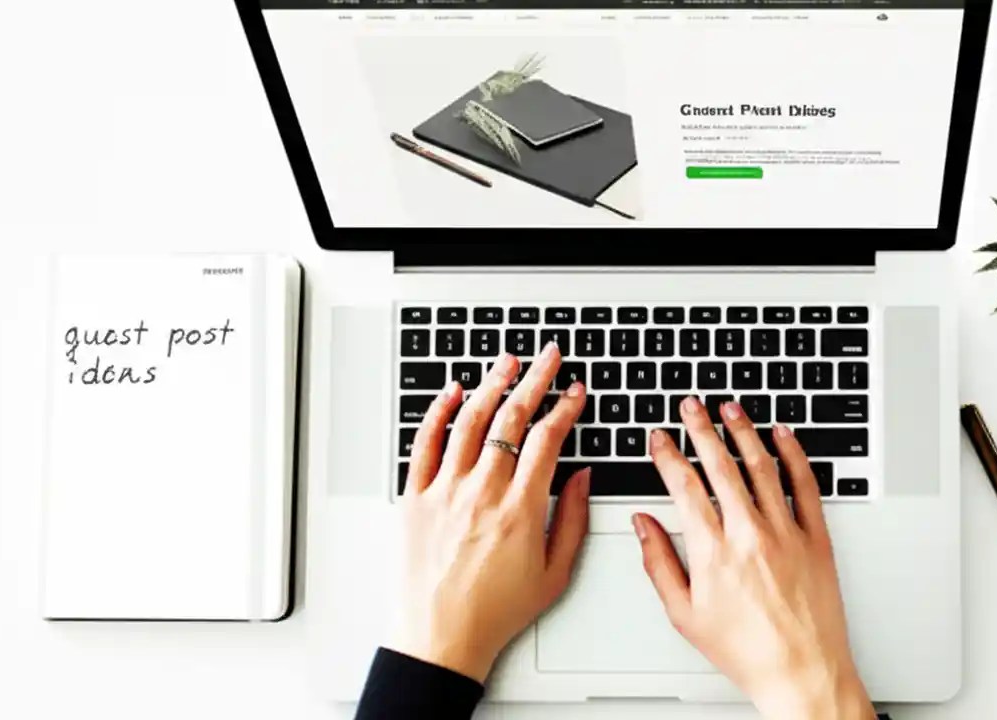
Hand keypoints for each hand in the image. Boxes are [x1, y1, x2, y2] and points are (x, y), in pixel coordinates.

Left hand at [386, 344, 589, 682]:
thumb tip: (581, 476)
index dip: (565, 407)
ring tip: (508, 363)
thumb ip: (572, 519)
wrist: (440, 638)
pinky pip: (424, 444)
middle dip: (535, 379)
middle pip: (511, 418)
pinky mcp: (415, 499)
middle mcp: (481, 493)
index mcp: (519, 510)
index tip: (575, 392)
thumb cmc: (496, 613)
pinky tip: (453, 392)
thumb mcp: (555, 573)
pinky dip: (438, 412)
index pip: (548, 439)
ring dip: (492, 385)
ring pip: (469, 421)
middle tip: (548, 357)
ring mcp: (444, 492)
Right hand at [635, 397, 874, 719]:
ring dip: (743, 432)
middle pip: (721, 466)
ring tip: (730, 408)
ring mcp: (786, 533)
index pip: (684, 486)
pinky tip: (783, 435)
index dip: (668, 455)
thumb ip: (659, 563)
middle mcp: (750, 535)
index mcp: (714, 552)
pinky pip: (805, 486)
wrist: (801, 672)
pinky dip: (794, 455)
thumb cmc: (745, 650)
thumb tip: (643, 525)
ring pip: (762, 467)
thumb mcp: (685, 614)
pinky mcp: (816, 539)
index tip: (659, 437)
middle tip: (691, 405)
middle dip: (701, 429)